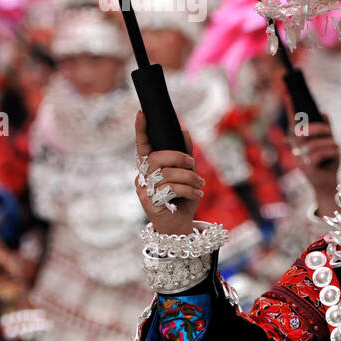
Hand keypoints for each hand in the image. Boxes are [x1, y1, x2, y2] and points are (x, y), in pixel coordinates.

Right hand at [134, 111, 201, 235]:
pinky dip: (188, 190)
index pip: (142, 146)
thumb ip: (184, 155)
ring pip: (167, 174)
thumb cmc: (181, 200)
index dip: (140, 130)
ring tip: (200, 184)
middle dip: (178, 157)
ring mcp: (144, 190)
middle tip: (192, 163)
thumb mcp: (186, 175)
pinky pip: (170, 189)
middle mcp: (142, 177)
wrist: (179, 227)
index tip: (141, 113)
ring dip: (189, 177)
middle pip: (156, 157)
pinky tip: (197, 194)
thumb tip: (184, 131)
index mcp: (149, 168)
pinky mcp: (149, 203)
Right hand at [283, 92, 340, 216]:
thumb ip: (325, 129)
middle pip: (301, 132)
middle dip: (317, 128)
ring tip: (335, 146)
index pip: (293, 122)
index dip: (290, 108)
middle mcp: (296, 149)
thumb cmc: (327, 162)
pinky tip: (336, 154)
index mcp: (299, 142)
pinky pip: (320, 154)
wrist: (328, 186)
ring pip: (314, 143)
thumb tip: (323, 113)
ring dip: (329, 143)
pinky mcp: (309, 169)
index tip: (288, 93)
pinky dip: (332, 151)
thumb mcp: (327, 142)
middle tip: (328, 129)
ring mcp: (301, 160)